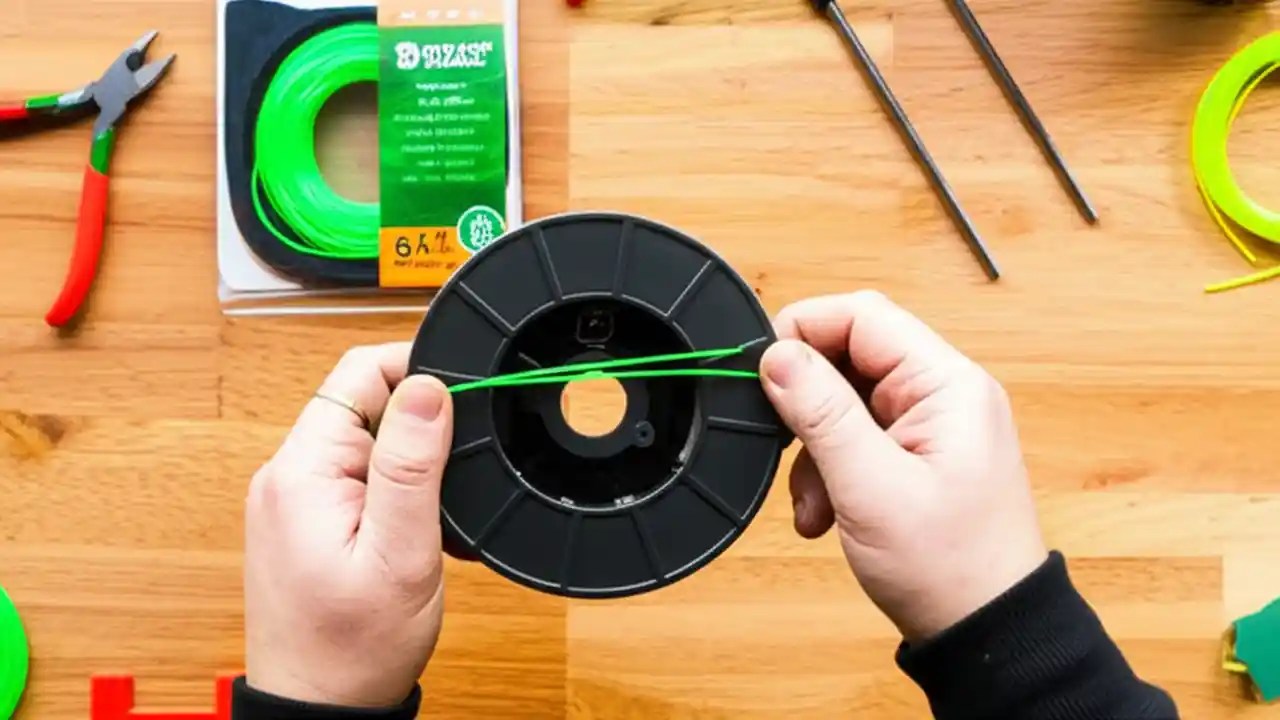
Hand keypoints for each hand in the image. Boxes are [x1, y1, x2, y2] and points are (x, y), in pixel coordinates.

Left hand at [244, 343, 452, 706]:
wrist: (320, 711)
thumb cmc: (354, 650)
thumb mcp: (401, 554)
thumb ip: (412, 466)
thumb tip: (427, 387)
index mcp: (303, 471)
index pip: (359, 372)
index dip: (416, 367)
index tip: (464, 390)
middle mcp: (286, 476)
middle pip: (363, 403)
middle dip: (419, 426)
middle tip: (455, 472)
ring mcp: (291, 500)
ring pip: (365, 441)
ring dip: (409, 463)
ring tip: (432, 512)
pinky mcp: (303, 521)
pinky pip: (355, 476)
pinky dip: (393, 491)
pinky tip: (413, 528)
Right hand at [759, 292, 1046, 641]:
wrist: (986, 631)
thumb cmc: (949, 568)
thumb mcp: (870, 488)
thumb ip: (821, 414)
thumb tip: (776, 356)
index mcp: (947, 385)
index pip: (863, 317)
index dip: (804, 331)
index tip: (761, 372)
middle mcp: (943, 394)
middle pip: (849, 357)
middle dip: (806, 404)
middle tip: (783, 446)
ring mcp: (931, 425)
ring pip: (844, 402)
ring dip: (814, 449)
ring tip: (812, 503)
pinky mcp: (917, 455)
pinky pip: (856, 438)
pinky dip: (829, 471)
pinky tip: (824, 514)